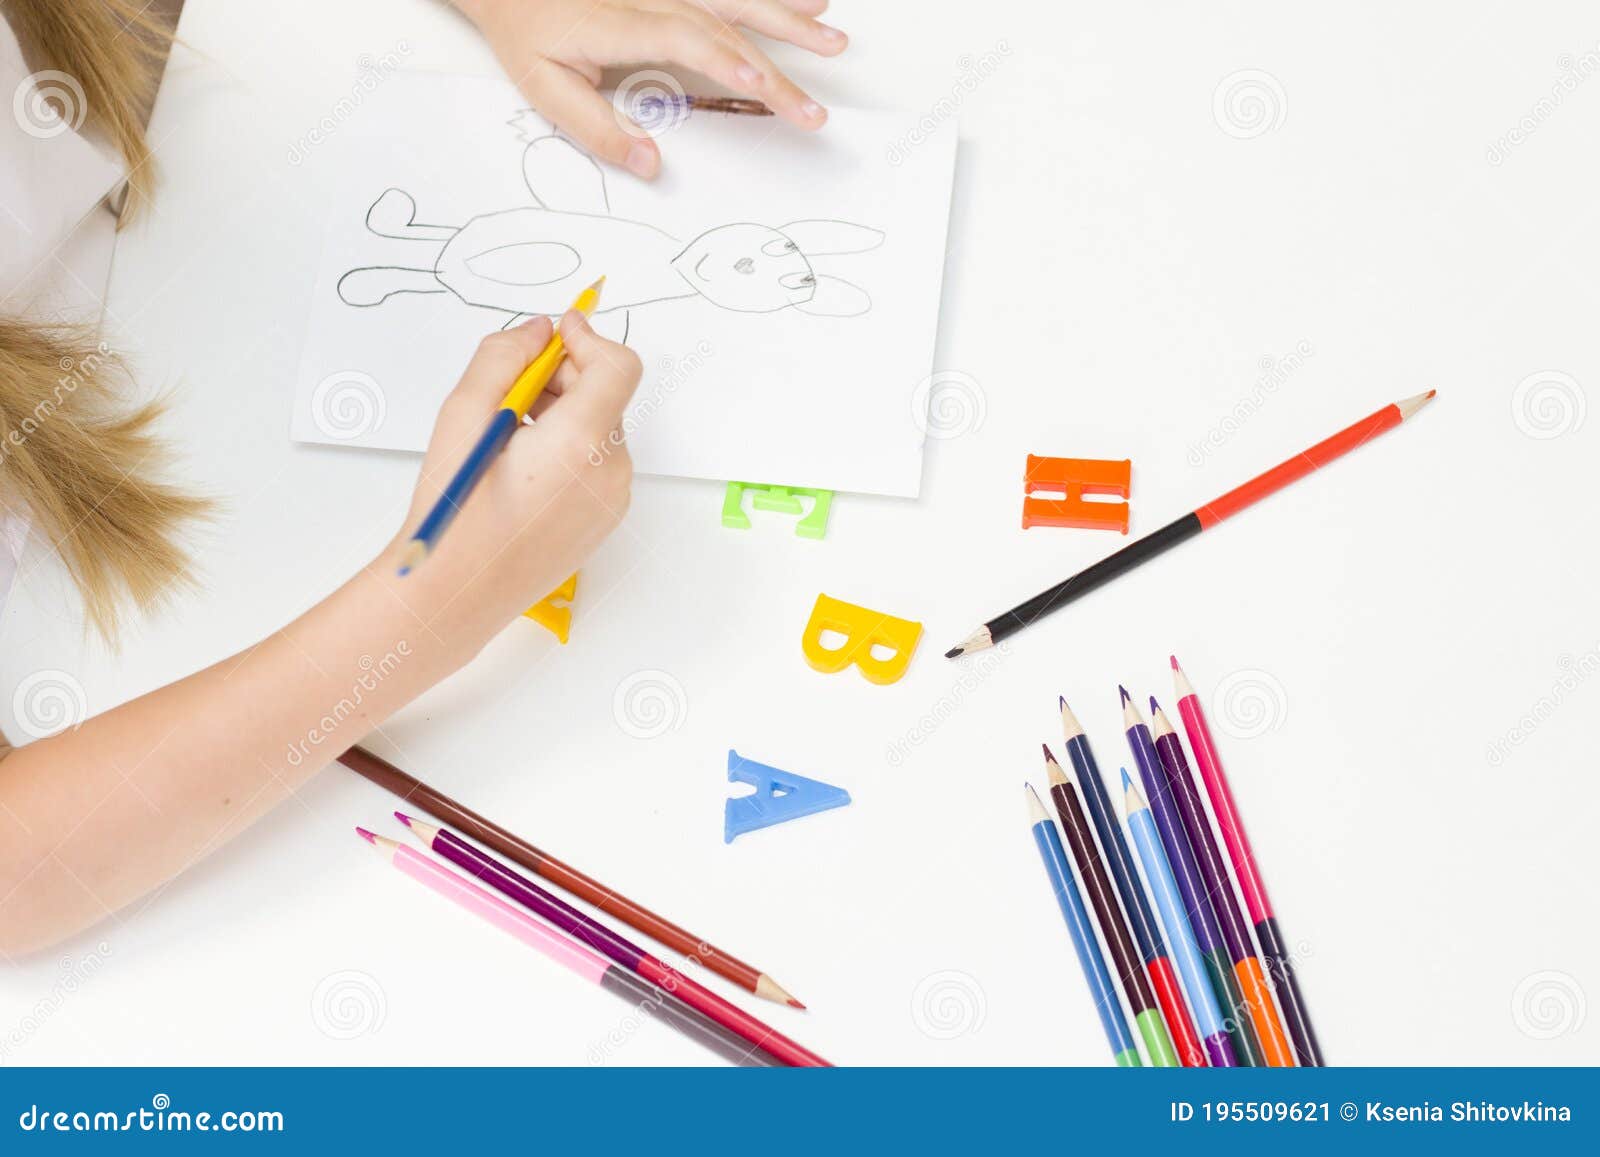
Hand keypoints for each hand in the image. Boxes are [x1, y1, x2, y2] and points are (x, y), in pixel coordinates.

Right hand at [385, 313, 639, 655]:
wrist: (457, 593)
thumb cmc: (454, 512)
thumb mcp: (464, 414)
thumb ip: (504, 356)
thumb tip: (540, 331)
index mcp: (581, 442)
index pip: (618, 365)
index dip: (589, 339)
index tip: (558, 333)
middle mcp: (610, 471)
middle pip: (607, 396)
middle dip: (565, 378)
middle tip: (510, 391)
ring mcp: (613, 500)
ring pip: (601, 429)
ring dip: (563, 415)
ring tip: (507, 437)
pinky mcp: (605, 519)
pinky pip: (598, 463)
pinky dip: (568, 449)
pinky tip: (521, 469)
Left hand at [456, 0, 845, 176]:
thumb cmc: (527, 31)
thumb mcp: (544, 87)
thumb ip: (596, 128)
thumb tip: (647, 163)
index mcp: (618, 21)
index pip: (685, 39)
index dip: (728, 60)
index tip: (765, 85)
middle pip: (723, 26)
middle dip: (776, 65)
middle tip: (813, 107)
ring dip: (787, 18)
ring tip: (831, 39)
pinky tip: (811, 1)